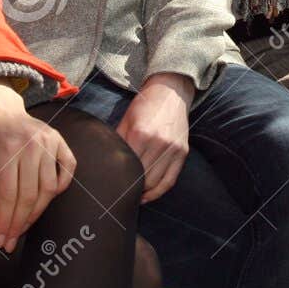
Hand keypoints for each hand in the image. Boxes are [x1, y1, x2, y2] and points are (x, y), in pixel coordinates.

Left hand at [0, 83, 75, 251]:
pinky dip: (61, 186)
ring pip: (49, 188)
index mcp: (7, 150)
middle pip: (30, 195)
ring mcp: (48, 141)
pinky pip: (68, 169)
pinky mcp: (59, 140)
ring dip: (38, 211)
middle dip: (20, 223)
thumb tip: (5, 218)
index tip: (2, 241)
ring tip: (26, 223)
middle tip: (12, 240)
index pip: (9, 196)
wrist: (0, 107)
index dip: (6, 222)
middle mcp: (31, 145)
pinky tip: (48, 197)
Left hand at [116, 72, 193, 202]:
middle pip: (142, 178)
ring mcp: (173, 149)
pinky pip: (171, 180)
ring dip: (144, 192)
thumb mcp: (126, 119)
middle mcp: (159, 143)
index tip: (112, 187)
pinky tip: (148, 196)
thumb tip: (106, 162)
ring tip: (133, 195)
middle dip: (131, 188)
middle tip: (121, 192)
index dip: (120, 180)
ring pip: (156, 182)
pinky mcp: (182, 152)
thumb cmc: (145, 105)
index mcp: (140, 134)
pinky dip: (159, 191)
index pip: (128, 167)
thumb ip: (117, 140)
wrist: (170, 91)